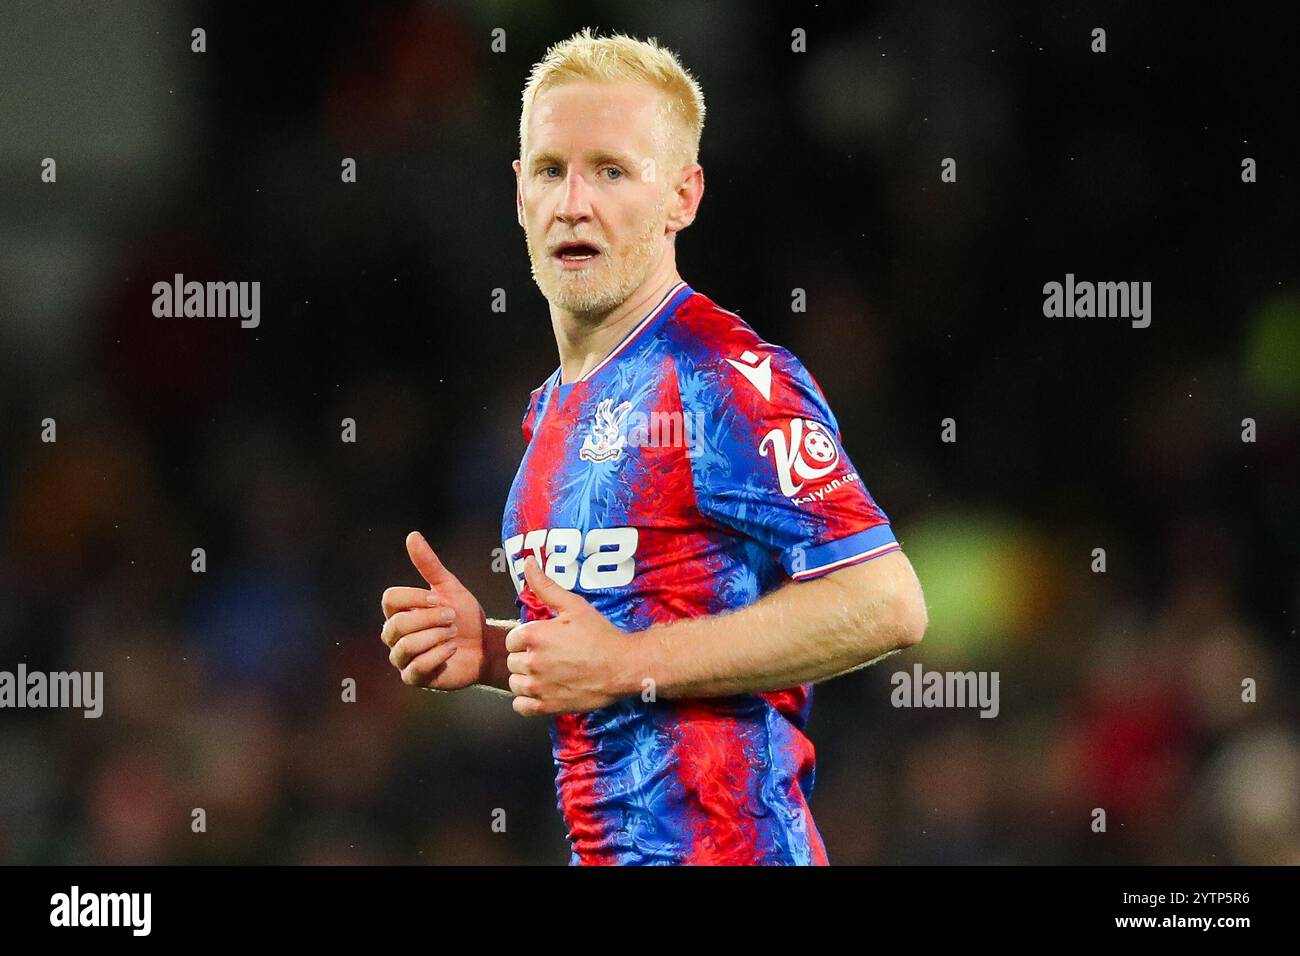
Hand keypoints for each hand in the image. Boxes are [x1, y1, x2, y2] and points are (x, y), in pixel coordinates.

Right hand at [380, 531, 491, 690]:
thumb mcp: (449, 588)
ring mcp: (402, 658)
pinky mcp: (414, 678)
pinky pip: (416, 668)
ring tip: (453, 634)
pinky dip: (438, 656)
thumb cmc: (465, 617)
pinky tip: (453, 650)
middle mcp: (394, 635)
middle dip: (430, 620)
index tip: (439, 599)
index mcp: (399, 611)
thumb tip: (412, 535)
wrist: (485, 646)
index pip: (390, 599)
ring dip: (435, 637)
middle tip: (453, 618)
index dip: (416, 598)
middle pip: (397, 624)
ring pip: (405, 647)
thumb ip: (429, 565)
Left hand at [505, 556, 637, 716]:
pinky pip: (520, 707)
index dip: (527, 639)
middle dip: (527, 658)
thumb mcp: (574, 605)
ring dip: (526, 679)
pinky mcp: (545, 707)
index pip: (512, 639)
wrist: (624, 667)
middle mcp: (531, 661)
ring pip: (515, 684)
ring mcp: (537, 687)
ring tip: (547, 674)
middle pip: (513, 661)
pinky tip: (544, 692)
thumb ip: (545, 585)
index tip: (544, 641)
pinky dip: (527, 701)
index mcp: (534, 635)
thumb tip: (528, 562)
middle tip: (550, 657)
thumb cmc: (600, 635)